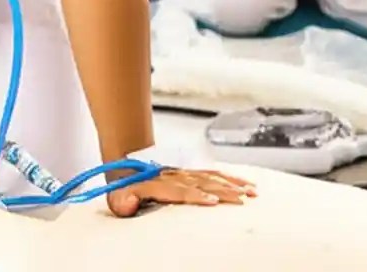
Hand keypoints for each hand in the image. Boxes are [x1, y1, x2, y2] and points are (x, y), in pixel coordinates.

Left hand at [106, 167, 255, 216]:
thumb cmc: (126, 187)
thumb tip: (127, 203)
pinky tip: (246, 183)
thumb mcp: (117, 197)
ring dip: (232, 183)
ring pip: (211, 176)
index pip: (180, 190)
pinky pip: (214, 172)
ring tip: (250, 190)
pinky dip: (231, 177)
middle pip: (202, 182)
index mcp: (157, 183)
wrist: (127, 163)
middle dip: (223, 190)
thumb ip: (122, 201)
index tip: (212, 200)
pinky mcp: (192, 172)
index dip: (196, 195)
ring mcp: (184, 172)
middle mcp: (174, 175)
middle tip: (241, 198)